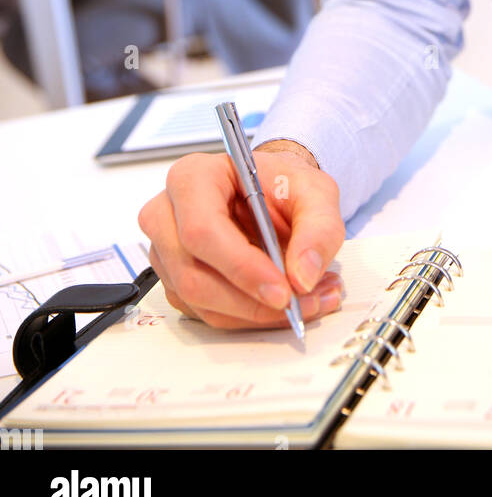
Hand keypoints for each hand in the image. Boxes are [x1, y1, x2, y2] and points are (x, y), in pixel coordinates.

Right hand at [138, 144, 345, 328]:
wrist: (271, 193)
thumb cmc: (281, 184)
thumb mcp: (315, 191)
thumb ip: (318, 228)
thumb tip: (304, 274)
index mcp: (193, 178)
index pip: (202, 229)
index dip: (241, 266)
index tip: (282, 289)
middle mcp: (168, 215)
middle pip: (194, 274)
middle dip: (252, 300)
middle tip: (301, 302)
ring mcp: (167, 252)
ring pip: (201, 302)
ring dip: (256, 313)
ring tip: (307, 301)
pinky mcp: (176, 282)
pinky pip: (207, 314)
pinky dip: (249, 318)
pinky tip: (283, 303)